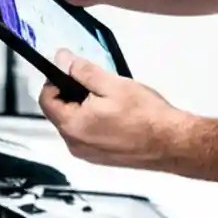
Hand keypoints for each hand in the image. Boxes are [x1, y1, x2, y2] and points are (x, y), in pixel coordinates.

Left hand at [38, 49, 192, 170]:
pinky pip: (87, 134)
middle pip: (60, 111)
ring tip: (111, 99)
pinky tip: (116, 114)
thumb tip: (63, 59)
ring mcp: (88, 154)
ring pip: (74, 123)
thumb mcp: (112, 84)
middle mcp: (75, 144)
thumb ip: (82, 71)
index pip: (46, 99)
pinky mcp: (101, 158)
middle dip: (73, 93)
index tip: (72, 71)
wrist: (172, 143)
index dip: (56, 80)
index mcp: (73, 126)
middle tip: (98, 84)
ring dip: (85, 107)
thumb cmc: (146, 117)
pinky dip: (95, 121)